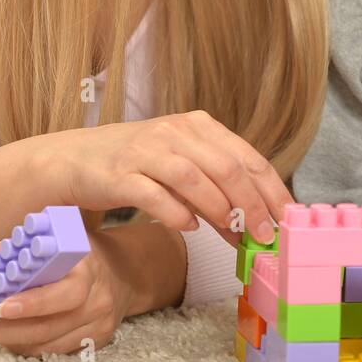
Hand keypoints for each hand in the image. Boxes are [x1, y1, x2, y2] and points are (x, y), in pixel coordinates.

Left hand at [0, 229, 132, 356]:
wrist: (127, 273)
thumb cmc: (85, 252)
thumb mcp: (64, 237)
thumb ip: (30, 245)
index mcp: (90, 272)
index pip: (65, 293)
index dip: (33, 303)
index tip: (0, 306)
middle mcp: (98, 302)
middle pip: (46, 327)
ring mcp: (98, 325)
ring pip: (45, 345)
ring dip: (5, 339)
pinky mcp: (96, 341)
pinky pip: (52, 351)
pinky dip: (25, 345)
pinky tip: (4, 335)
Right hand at [38, 110, 288, 246]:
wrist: (74, 161)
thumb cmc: (138, 167)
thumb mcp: (183, 168)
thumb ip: (218, 190)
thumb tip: (256, 224)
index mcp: (199, 126)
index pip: (248, 158)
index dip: (272, 190)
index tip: (287, 219)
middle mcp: (175, 132)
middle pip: (227, 169)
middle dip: (252, 205)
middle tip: (264, 235)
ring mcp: (146, 150)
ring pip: (195, 179)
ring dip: (219, 210)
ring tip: (232, 234)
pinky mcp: (119, 173)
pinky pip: (155, 195)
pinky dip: (177, 214)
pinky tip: (189, 228)